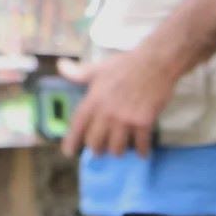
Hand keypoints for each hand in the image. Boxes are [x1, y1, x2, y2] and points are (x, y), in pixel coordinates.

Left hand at [58, 51, 177, 158]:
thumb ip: (78, 73)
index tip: (69, 152)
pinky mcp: (144, 122)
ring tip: (121, 149)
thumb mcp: (98, 68)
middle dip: (97, 149)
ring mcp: (125, 119)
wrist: (155, 62)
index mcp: (94, 100)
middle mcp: (107, 113)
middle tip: (101, 149)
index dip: (71, 142)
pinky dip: (142, 152)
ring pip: (117, 149)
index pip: (77, 126)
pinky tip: (142, 153)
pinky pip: (141, 145)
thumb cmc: (126, 64)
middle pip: (96, 143)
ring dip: (118, 151)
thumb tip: (61, 66)